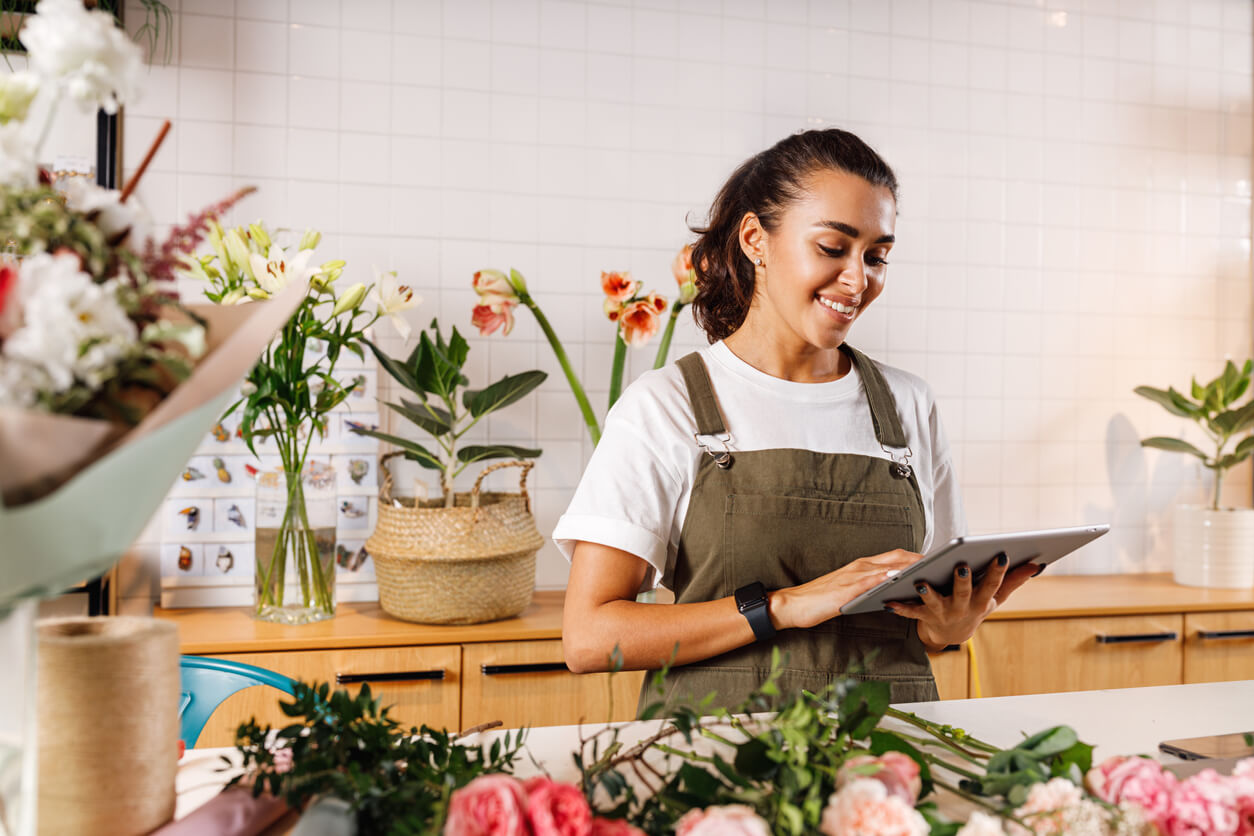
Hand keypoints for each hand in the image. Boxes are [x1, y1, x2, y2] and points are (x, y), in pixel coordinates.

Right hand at [771, 549, 922, 630]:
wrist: (793, 604)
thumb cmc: (819, 600)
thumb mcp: (849, 591)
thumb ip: (869, 587)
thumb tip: (892, 590)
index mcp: (861, 566)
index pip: (895, 556)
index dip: (917, 556)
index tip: (937, 560)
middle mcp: (860, 566)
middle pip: (897, 557)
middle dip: (921, 559)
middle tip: (944, 563)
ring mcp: (853, 576)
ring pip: (888, 566)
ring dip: (910, 566)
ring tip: (932, 570)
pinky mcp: (847, 588)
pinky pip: (871, 581)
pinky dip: (887, 578)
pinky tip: (900, 580)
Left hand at [885, 554, 1039, 649]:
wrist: (951, 635)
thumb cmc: (975, 606)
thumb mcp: (995, 597)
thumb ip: (1013, 581)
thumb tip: (1037, 564)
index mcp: (982, 601)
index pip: (993, 585)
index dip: (999, 571)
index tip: (1002, 554)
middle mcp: (963, 608)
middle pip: (964, 593)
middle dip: (963, 581)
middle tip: (962, 566)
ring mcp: (942, 613)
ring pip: (934, 603)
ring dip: (927, 593)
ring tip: (920, 581)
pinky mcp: (923, 616)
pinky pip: (910, 612)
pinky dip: (899, 607)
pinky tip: (889, 600)